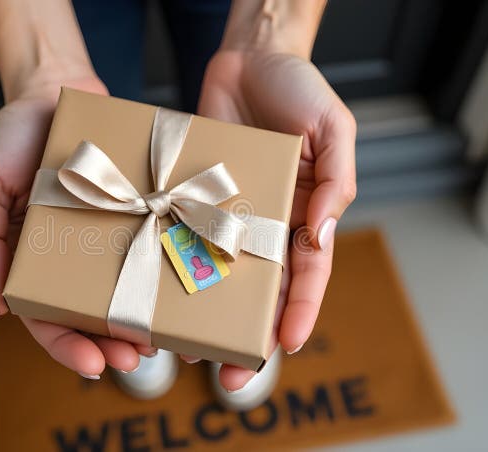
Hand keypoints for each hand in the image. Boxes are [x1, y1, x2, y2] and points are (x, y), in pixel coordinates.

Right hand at [0, 73, 156, 378]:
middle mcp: (72, 257)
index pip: (44, 317)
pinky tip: (183, 292)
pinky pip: (154, 248)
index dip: (66, 345)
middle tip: (137, 358)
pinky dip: (166, 273)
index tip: (94, 364)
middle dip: (113, 344)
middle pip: (91, 317)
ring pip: (127, 291)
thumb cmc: (15, 136)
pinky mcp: (142, 213)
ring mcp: (109, 238)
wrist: (59, 87)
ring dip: (145, 320)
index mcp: (32, 260)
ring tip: (165, 340)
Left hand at [197, 50, 356, 389]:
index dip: (299, 310)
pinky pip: (178, 232)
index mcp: (304, 214)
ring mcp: (222, 211)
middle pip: (257, 288)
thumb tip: (319, 235)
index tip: (283, 344)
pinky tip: (152, 288)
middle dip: (246, 333)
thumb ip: (335, 181)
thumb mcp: (333, 128)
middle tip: (226, 374)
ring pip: (213, 271)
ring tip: (181, 348)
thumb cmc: (300, 87)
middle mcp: (263, 222)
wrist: (249, 54)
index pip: (306, 273)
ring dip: (201, 311)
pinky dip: (169, 261)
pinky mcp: (186, 193)